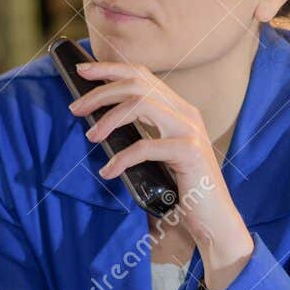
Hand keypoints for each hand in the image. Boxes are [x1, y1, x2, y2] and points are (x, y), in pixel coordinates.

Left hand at [70, 60, 254, 289]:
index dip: (109, 69)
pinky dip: (121, 158)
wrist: (214, 220)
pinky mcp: (190, 152)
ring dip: (109, 117)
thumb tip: (96, 125)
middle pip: (137, 83)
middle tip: (75, 108)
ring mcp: (190, 130)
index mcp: (178, 108)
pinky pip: (146, 146)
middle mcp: (186, 112)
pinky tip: (108, 171)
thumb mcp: (157, 155)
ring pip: (140, 103)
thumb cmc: (181, 189)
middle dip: (101, 91)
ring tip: (91, 136)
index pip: (141, 74)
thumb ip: (139, 134)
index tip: (81, 70)